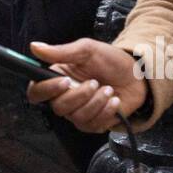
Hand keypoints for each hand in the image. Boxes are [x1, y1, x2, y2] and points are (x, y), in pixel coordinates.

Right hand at [26, 38, 148, 133]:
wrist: (137, 76)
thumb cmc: (111, 60)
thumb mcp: (87, 49)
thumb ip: (61, 51)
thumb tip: (34, 47)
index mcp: (58, 78)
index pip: (37, 91)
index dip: (46, 90)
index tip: (64, 82)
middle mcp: (65, 97)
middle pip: (57, 107)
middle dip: (80, 95)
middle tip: (95, 82)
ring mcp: (78, 112)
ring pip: (76, 118)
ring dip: (96, 103)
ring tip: (108, 90)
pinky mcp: (93, 123)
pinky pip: (93, 125)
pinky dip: (106, 112)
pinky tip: (114, 101)